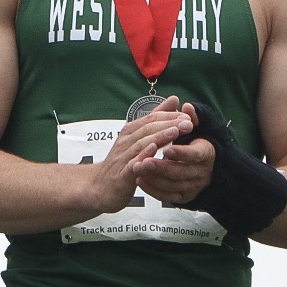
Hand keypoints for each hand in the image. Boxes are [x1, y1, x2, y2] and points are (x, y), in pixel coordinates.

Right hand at [88, 95, 191, 213]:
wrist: (99, 187)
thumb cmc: (121, 163)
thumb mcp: (138, 137)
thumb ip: (156, 119)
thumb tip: (174, 99)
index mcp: (130, 132)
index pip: (151, 118)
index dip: (169, 115)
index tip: (187, 115)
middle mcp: (126, 142)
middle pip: (147, 128)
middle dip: (168, 124)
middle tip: (187, 122)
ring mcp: (123, 157)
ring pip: (141, 143)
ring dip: (159, 137)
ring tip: (175, 132)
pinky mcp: (122, 175)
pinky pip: (133, 163)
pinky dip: (143, 156)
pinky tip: (154, 152)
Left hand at [134, 101, 216, 204]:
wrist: (203, 167)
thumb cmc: (196, 144)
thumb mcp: (197, 129)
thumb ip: (191, 117)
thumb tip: (187, 106)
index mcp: (205, 153)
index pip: (196, 155)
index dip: (182, 153)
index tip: (167, 149)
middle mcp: (201, 172)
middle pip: (181, 172)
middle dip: (161, 167)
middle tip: (144, 162)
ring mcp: (193, 186)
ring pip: (173, 185)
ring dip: (154, 178)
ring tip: (137, 168)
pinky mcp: (184, 196)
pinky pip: (168, 196)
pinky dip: (153, 189)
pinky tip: (140, 179)